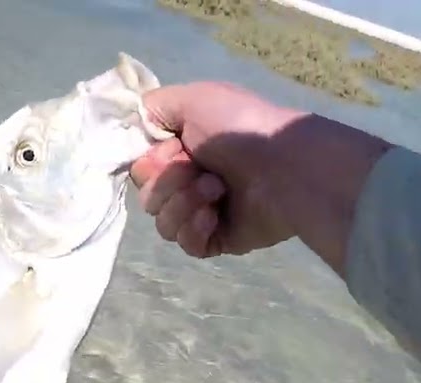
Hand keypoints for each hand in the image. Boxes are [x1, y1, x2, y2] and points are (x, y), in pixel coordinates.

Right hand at [130, 81, 304, 258]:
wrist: (283, 165)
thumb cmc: (240, 127)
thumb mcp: (193, 98)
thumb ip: (154, 107)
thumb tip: (137, 124)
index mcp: (184, 149)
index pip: (141, 168)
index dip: (149, 164)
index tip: (171, 151)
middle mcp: (191, 180)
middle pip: (148, 198)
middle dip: (168, 183)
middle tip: (198, 170)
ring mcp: (205, 212)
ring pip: (163, 224)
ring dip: (183, 203)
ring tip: (216, 189)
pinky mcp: (218, 239)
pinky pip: (187, 244)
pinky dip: (194, 229)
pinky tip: (212, 216)